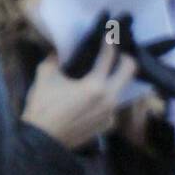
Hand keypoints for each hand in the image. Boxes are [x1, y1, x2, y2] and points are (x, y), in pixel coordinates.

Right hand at [21, 41, 137, 149]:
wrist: (44, 140)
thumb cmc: (44, 106)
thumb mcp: (46, 76)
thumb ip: (55, 59)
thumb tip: (59, 51)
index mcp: (95, 85)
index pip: (109, 57)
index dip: (110, 43)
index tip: (110, 34)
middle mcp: (110, 99)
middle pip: (130, 72)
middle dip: (126, 59)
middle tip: (118, 53)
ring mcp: (111, 114)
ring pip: (122, 90)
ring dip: (116, 79)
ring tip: (106, 72)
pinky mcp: (108, 125)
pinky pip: (112, 105)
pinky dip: (106, 96)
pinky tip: (95, 95)